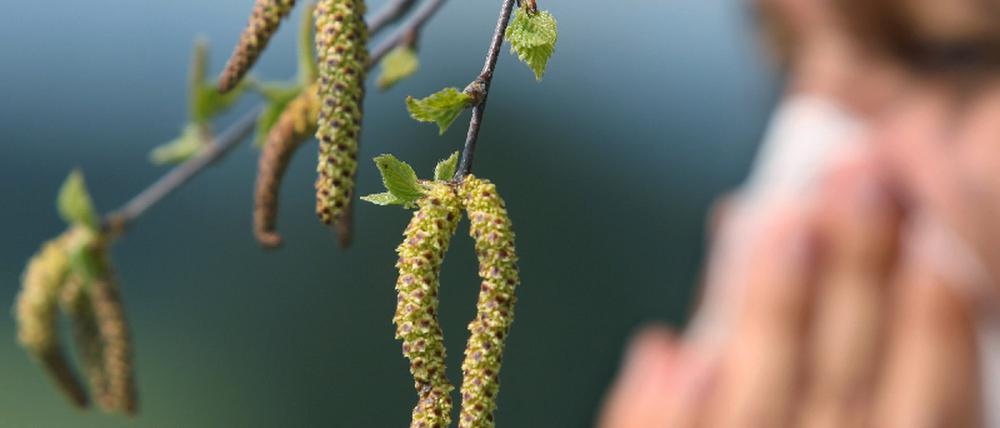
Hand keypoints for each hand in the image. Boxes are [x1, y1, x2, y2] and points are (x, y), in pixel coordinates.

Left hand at [598, 153, 980, 427]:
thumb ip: (891, 399)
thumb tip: (829, 321)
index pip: (929, 414)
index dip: (936, 332)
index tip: (938, 247)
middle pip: (843, 388)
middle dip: (859, 283)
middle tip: (862, 181)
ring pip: (756, 408)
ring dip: (771, 317)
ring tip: (780, 223)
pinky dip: (663, 415)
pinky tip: (666, 347)